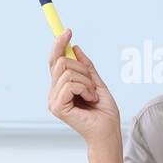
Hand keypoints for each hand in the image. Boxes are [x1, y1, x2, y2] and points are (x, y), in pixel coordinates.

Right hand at [46, 28, 120, 146]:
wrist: (108, 131)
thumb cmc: (104, 112)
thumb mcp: (97, 82)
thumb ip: (85, 67)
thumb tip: (74, 47)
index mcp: (61, 87)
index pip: (55, 61)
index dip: (59, 44)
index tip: (68, 30)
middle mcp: (54, 92)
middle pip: (60, 62)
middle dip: (82, 68)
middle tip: (92, 84)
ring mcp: (54, 100)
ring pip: (67, 72)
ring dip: (87, 81)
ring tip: (92, 96)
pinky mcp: (57, 107)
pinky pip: (70, 84)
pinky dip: (85, 88)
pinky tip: (90, 100)